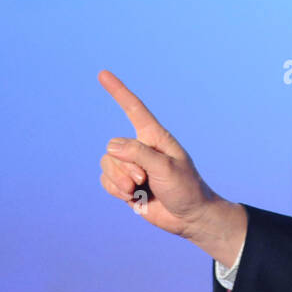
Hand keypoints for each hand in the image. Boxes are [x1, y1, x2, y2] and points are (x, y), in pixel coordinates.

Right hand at [98, 69, 220, 238]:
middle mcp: (141, 148)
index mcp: (155, 137)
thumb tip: (110, 147)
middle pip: (114, 147)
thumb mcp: (166, 168)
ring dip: (120, 181)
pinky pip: (105, 181)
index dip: (118, 91)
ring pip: (107, 164)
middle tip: (145, 180)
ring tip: (139, 189)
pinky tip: (132, 198)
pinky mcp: (125, 184)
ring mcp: (132, 166)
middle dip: (126, 167)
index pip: (134, 109)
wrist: (189, 217)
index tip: (103, 74)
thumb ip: (138, 154)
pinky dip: (115, 191)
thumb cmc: (185, 188)